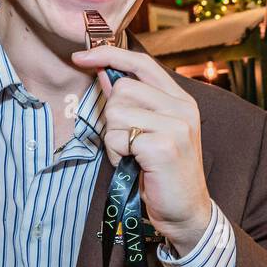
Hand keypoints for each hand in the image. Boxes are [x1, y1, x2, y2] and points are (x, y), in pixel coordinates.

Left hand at [70, 43, 212, 255]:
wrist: (185, 212)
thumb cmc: (163, 173)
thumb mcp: (150, 130)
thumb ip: (131, 101)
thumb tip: (103, 71)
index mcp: (180, 100)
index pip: (142, 63)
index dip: (109, 55)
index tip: (81, 56)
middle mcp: (183, 108)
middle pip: (122, 89)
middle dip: (113, 117)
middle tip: (129, 143)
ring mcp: (176, 126)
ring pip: (116, 113)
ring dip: (114, 139)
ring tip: (133, 156)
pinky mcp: (163, 146)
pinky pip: (117, 138)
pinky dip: (117, 156)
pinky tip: (134, 166)